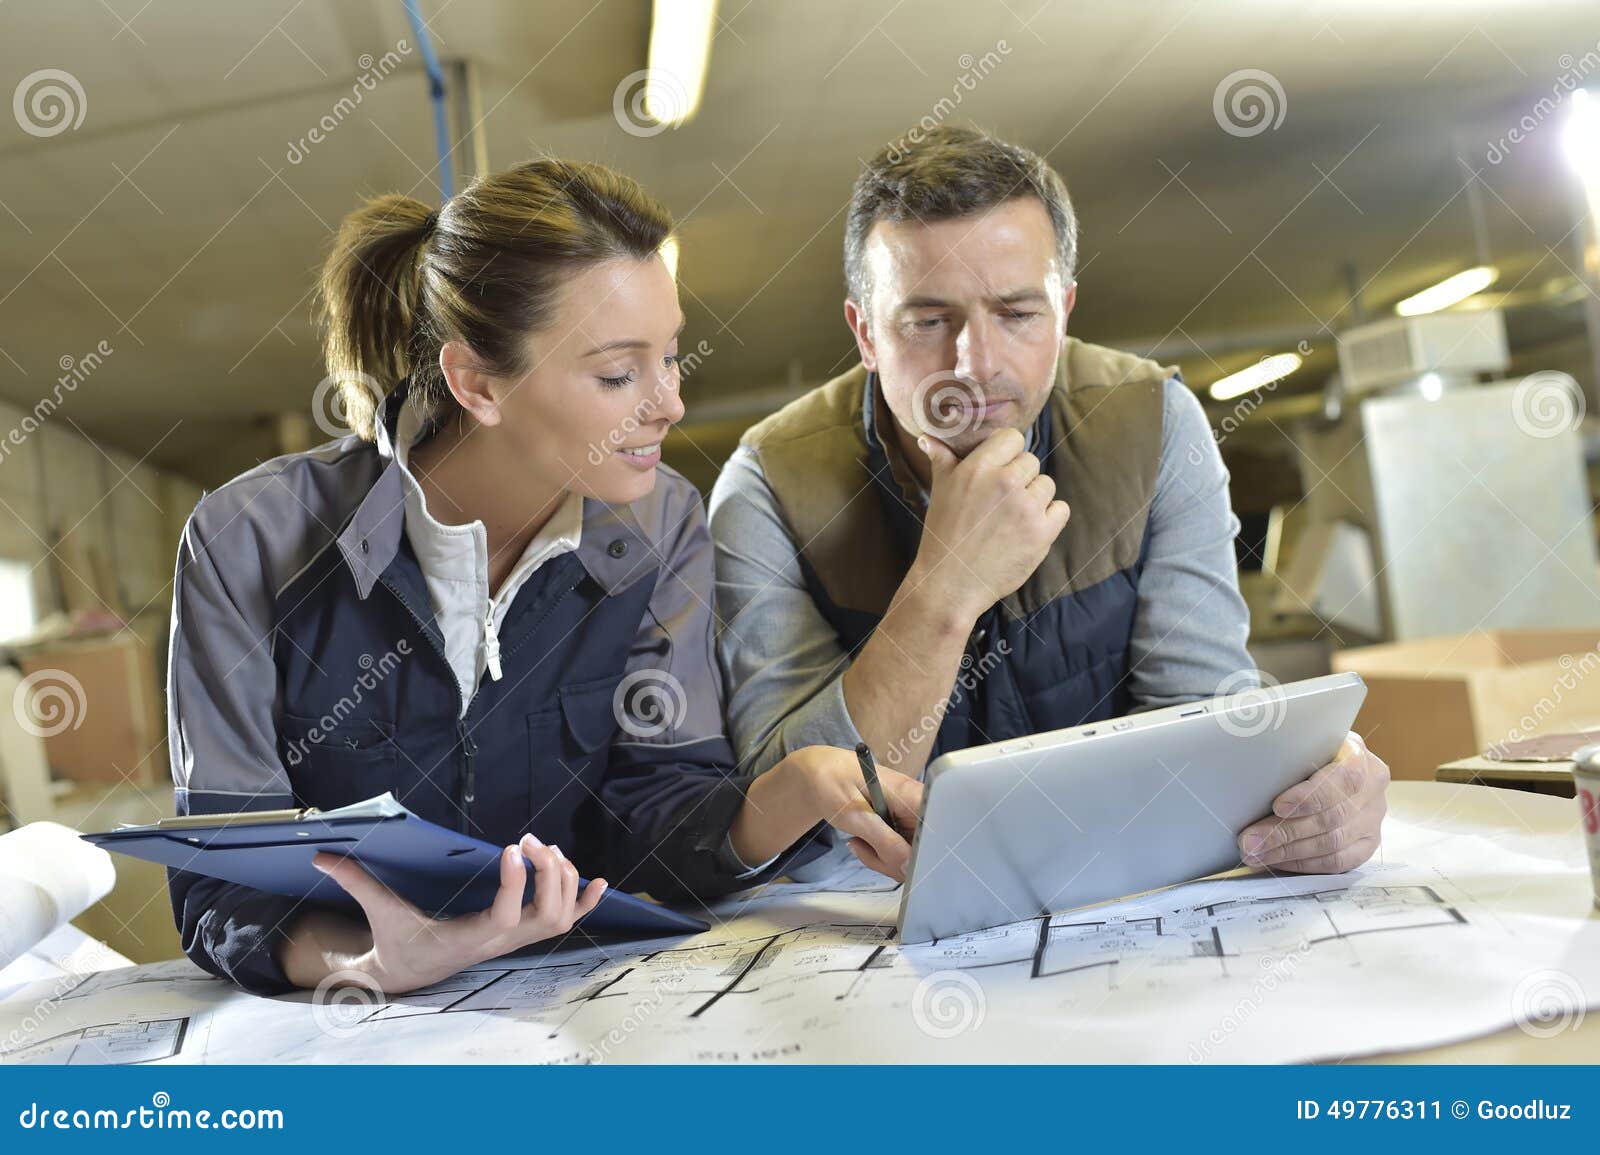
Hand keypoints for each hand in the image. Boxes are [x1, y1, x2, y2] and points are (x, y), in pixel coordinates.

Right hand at [309, 833, 606, 993]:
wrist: (410, 975)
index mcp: (467, 940)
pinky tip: (599, 881)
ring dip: (561, 879)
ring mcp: (515, 941)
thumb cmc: (399, 942)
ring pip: (559, 917)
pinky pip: (566, 923)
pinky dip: (585, 903)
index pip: (504, 918)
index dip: (515, 885)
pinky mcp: (523, 935)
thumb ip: (356, 881)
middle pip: (545, 915)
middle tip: (525, 840)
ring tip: (541, 847)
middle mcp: (499, 943)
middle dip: (545, 874)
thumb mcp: (380, 913)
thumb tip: (319, 855)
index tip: (511, 847)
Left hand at [792, 746, 923, 880]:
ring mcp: (911, 818)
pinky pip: (901, 854)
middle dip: (897, 860)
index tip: (903, 858)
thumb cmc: (833, 780)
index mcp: (910, 793)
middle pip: (927, 847)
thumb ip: (884, 841)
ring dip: (885, 859)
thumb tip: (909, 865)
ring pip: (913, 856)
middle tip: (868, 849)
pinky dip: (882, 856)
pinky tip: (865, 842)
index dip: (930, 848)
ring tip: (861, 841)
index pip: (940, 823)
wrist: (821, 773)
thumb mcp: (854, 815)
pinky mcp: (903, 828)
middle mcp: (917, 805)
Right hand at [912, 428, 1070, 619]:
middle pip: (1031, 461)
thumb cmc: (944, 535)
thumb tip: (926, 436)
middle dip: (1020, 478)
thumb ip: (941, 459)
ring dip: (1035, 498)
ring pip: (1047, 484)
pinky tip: (1028, 528)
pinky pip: (1061, 509)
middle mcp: (1004, 483)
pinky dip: (1049, 518)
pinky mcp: (1042, 532)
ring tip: (1012, 517)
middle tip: (1001, 501)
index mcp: (978, 468)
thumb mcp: (939, 491)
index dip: (1008, 453)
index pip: (1012, 438)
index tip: (999, 469)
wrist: (950, 583)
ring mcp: (1026, 508)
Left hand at [1238, 732, 1389, 872]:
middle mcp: (1372, 788)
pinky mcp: (1367, 843)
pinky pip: (1338, 862)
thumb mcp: (1301, 745)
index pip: (1344, 779)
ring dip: (1288, 852)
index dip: (1311, 796)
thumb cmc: (1306, 754)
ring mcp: (1373, 818)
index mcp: (1358, 756)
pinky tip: (1277, 860)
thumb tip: (1250, 775)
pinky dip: (1303, 864)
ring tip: (1256, 853)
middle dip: (1285, 832)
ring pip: (1333, 843)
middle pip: (1332, 817)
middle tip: (1250, 840)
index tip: (1278, 806)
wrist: (1330, 766)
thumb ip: (1286, 756)